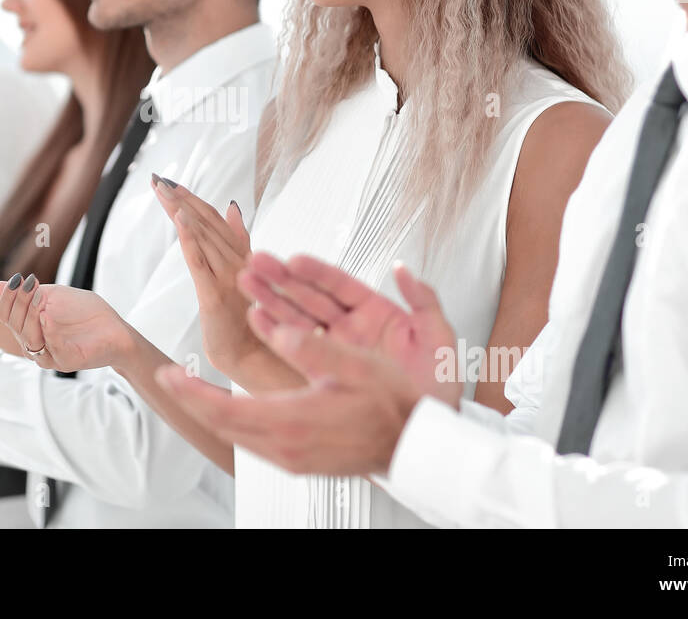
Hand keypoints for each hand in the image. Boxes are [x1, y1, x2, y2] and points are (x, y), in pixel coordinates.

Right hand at [0, 276, 132, 372]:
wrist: (114, 328)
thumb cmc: (82, 311)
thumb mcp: (47, 294)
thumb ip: (16, 293)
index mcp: (25, 328)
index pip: (4, 314)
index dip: (7, 296)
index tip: (20, 279)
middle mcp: (32, 344)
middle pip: (13, 324)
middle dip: (20, 301)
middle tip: (32, 284)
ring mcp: (48, 355)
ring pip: (27, 337)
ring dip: (31, 313)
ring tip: (40, 297)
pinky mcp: (64, 362)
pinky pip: (50, 348)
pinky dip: (48, 330)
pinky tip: (49, 316)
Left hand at [151, 175, 256, 375]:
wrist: (253, 358)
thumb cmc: (246, 320)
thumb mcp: (245, 274)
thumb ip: (241, 240)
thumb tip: (234, 208)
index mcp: (243, 255)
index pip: (215, 219)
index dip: (193, 199)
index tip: (173, 182)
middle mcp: (238, 260)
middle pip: (205, 222)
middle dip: (180, 199)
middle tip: (158, 179)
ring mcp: (228, 276)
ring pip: (201, 236)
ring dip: (179, 210)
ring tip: (161, 191)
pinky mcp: (215, 295)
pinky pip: (199, 262)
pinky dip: (190, 238)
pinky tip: (179, 218)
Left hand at [155, 312, 419, 476]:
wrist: (415, 446)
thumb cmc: (392, 406)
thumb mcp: (355, 365)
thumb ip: (313, 347)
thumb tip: (278, 329)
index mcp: (292, 420)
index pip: (223, 409)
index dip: (190, 392)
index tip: (169, 375)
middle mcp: (286, 446)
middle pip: (222, 426)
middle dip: (192, 402)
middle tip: (171, 380)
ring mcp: (292, 459)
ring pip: (235, 437)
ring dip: (212, 413)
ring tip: (195, 391)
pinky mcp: (300, 463)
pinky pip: (254, 444)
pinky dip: (235, 423)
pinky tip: (234, 410)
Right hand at [239, 252, 461, 409]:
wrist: (429, 428)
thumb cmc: (439, 385)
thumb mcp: (439, 338)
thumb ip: (424, 301)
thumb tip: (403, 269)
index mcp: (376, 312)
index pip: (340, 285)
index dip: (316, 272)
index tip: (293, 260)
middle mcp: (352, 326)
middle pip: (310, 296)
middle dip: (282, 279)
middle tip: (256, 262)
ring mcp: (336, 347)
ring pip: (297, 318)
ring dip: (271, 300)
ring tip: (247, 282)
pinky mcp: (326, 369)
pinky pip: (296, 348)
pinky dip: (275, 333)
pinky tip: (257, 318)